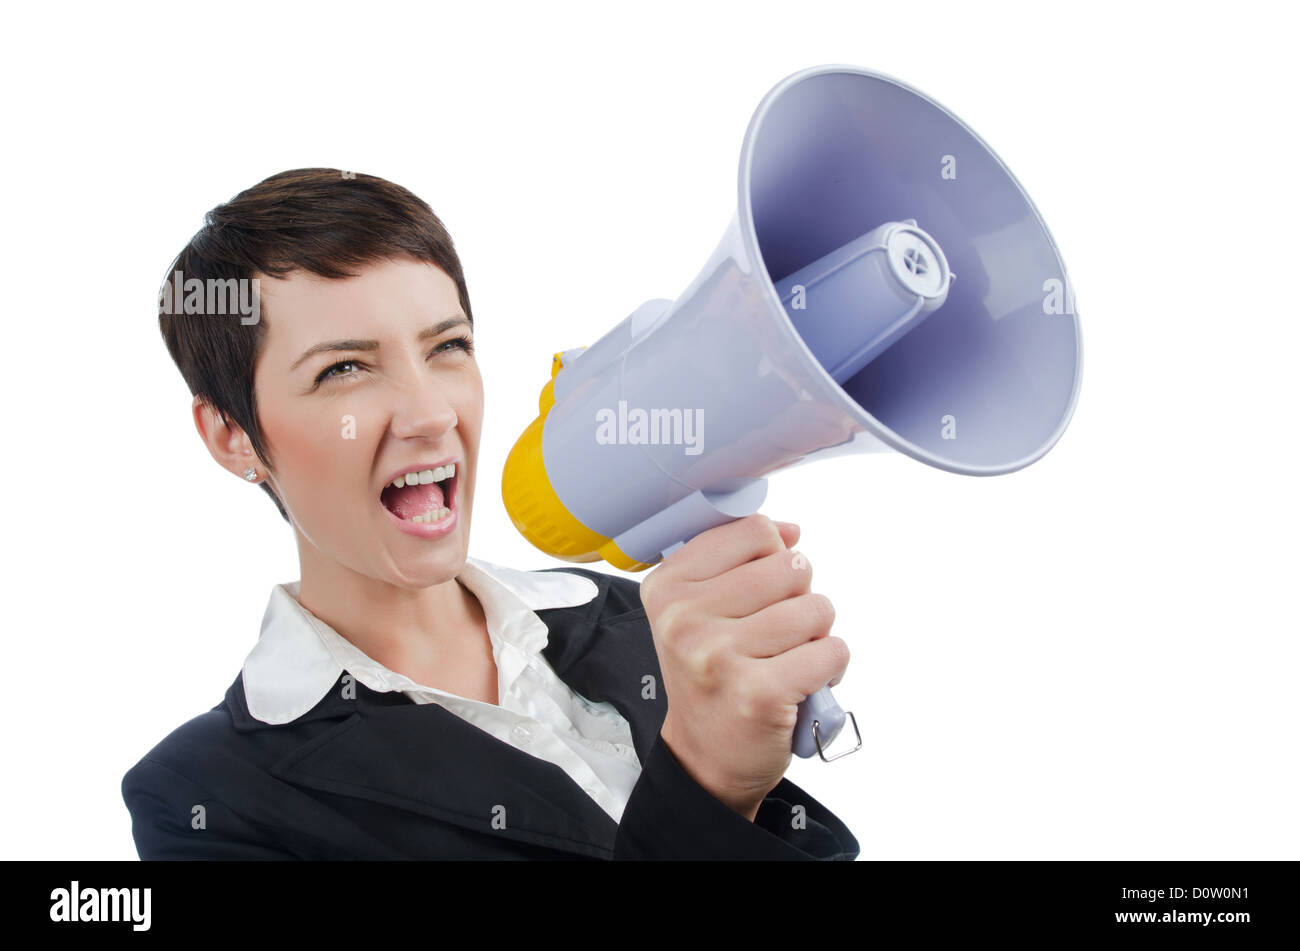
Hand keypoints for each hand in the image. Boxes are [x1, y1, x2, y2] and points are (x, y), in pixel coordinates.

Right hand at [640, 514, 848, 819]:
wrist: (707, 756)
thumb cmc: (713, 676)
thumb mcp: (704, 609)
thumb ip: (741, 559)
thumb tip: (790, 531)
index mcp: (668, 587)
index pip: (753, 531)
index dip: (772, 557)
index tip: (758, 593)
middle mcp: (684, 618)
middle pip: (791, 565)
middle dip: (799, 597)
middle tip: (776, 634)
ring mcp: (718, 656)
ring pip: (816, 607)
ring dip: (817, 634)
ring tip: (789, 658)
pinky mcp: (758, 692)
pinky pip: (832, 650)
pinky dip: (831, 666)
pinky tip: (802, 682)